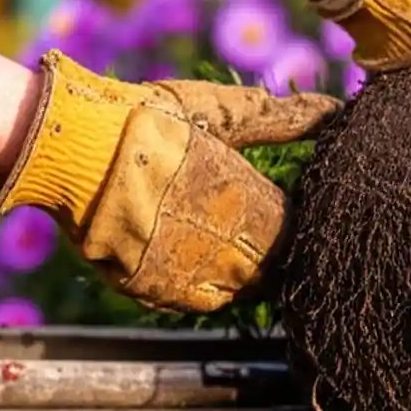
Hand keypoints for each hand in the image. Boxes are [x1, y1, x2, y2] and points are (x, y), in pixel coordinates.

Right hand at [0, 50, 339, 312]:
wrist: (72, 147)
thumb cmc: (148, 121)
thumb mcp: (220, 111)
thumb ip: (282, 118)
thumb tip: (338, 109)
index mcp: (245, 201)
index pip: (292, 228)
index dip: (294, 218)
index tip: (287, 204)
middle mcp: (221, 245)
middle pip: (269, 265)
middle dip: (273, 249)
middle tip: (262, 228)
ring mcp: (184, 272)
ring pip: (237, 289)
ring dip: (242, 271)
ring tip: (229, 243)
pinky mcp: (149, 288)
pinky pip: (195, 301)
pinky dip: (204, 286)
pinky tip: (197, 261)